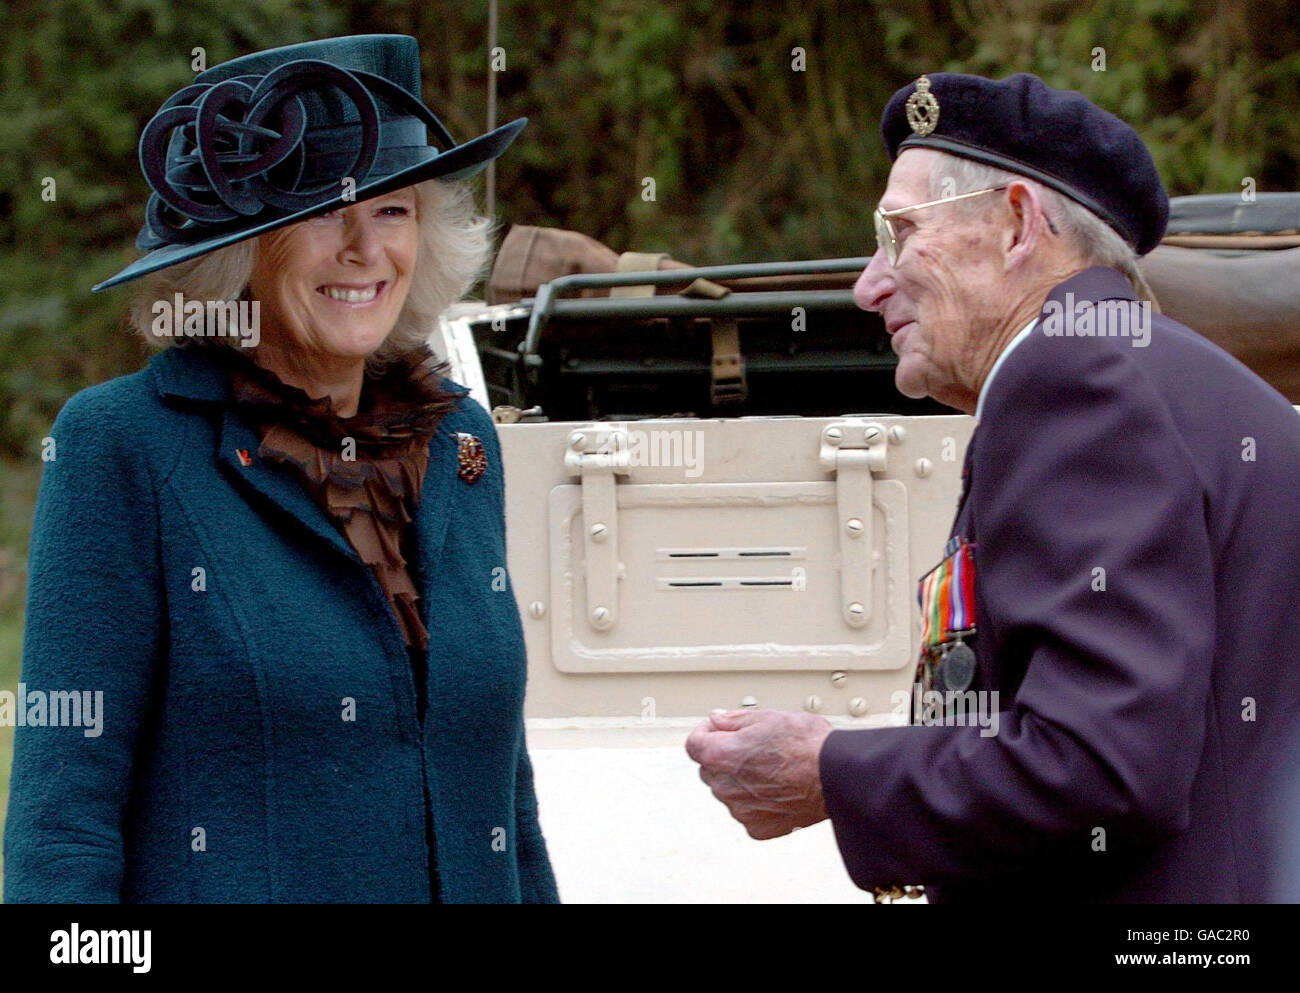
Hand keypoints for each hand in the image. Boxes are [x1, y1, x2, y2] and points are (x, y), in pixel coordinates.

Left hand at [685, 708, 833, 839]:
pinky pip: (747, 812)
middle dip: (724, 756)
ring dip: (740, 780)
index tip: (719, 729)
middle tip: (752, 747)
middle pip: (710, 769)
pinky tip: (777, 789)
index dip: (706, 732)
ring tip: (771, 768)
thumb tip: (717, 720)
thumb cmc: (806, 744)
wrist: (835, 777)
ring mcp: (740, 810)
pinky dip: (756, 803)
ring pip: (728, 791)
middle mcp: (725, 787)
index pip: (694, 744)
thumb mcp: (767, 717)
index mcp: (721, 756)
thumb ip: (733, 720)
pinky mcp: (758, 828)